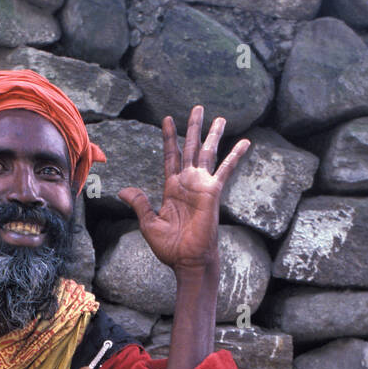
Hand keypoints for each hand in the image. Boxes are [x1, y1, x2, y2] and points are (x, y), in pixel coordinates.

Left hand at [117, 106, 250, 276]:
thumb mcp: (148, 223)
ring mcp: (201, 186)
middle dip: (193, 128)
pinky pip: (226, 169)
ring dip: (213, 135)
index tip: (167, 119)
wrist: (187, 261)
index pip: (171, 156)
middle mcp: (188, 183)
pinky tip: (245, 142)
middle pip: (191, 148)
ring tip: (219, 117)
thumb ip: (139, 203)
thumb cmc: (170, 247)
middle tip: (197, 108)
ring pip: (208, 153)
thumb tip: (122, 190)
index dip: (169, 138)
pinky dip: (235, 155)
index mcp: (172, 188)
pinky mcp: (213, 192)